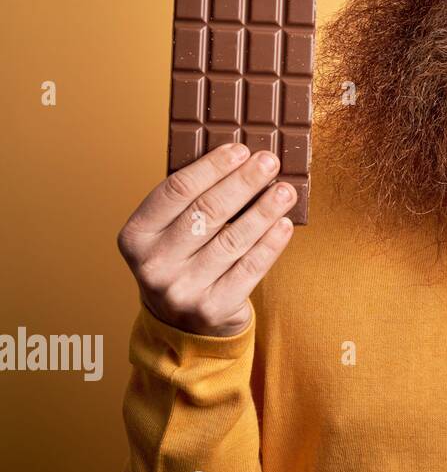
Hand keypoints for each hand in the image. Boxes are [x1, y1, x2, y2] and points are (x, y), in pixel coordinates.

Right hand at [116, 144, 297, 336]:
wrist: (182, 323)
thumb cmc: (182, 260)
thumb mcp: (169, 232)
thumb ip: (191, 201)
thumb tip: (240, 159)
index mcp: (136, 236)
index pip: (176, 190)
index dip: (211, 167)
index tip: (240, 149)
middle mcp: (153, 264)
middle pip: (206, 212)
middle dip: (243, 182)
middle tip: (269, 161)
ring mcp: (181, 289)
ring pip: (232, 240)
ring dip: (264, 210)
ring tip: (286, 189)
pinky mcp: (212, 308)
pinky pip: (249, 268)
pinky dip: (270, 243)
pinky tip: (284, 223)